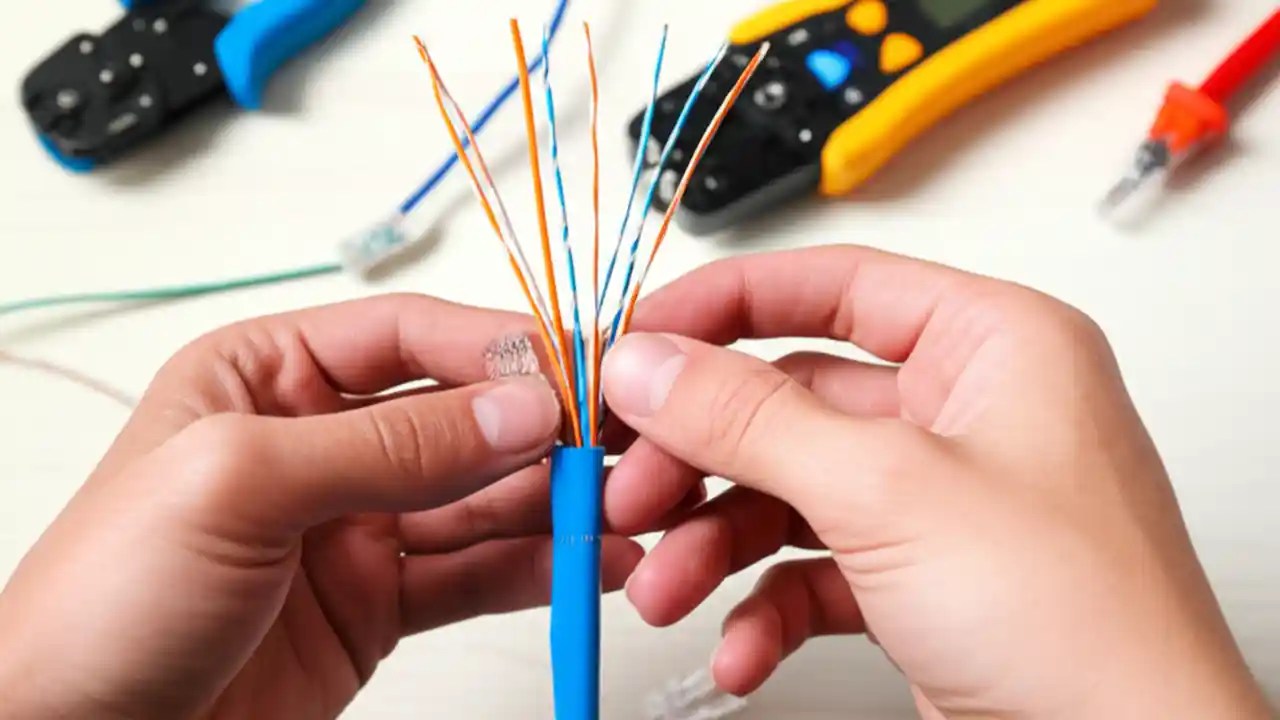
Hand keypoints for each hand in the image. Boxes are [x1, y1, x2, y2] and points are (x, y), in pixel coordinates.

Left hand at [0, 294, 641, 719]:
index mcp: (267, 378)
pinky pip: (474, 574)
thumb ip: (388, 443)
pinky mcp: (378, 603)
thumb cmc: (100, 604)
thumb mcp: (240, 484)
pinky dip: (536, 570)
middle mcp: (319, 444)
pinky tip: (586, 565)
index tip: (571, 376)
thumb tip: (513, 408)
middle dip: (540, 435)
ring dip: (554, 506)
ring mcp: (354, 526)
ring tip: (619, 515)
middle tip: (612, 453)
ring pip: (480, 499)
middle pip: (460, 419)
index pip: (409, 337)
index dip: (497, 350)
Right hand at [602, 246, 1270, 718]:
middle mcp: (964, 414)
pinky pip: (811, 572)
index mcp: (991, 346)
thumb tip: (651, 363)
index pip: (832, 285)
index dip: (723, 305)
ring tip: (664, 586)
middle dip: (700, 454)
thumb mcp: (887, 493)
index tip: (638, 338)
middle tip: (632, 486)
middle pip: (789, 399)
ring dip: (714, 542)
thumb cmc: (1084, 624)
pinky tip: (740, 648)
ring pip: (787, 492)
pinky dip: (763, 608)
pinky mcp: (918, 580)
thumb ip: (751, 419)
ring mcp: (938, 501)